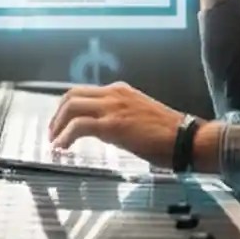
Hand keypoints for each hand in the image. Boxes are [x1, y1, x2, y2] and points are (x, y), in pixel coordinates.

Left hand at [47, 81, 184, 167]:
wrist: (186, 138)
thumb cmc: (169, 134)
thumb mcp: (140, 116)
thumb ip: (121, 117)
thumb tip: (104, 130)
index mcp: (120, 91)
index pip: (84, 92)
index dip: (68, 107)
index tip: (61, 124)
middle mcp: (114, 94)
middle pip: (72, 95)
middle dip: (58, 114)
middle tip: (53, 133)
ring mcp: (113, 107)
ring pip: (71, 106)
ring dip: (58, 124)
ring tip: (55, 141)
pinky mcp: (113, 124)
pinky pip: (79, 126)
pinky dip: (66, 136)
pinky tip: (62, 147)